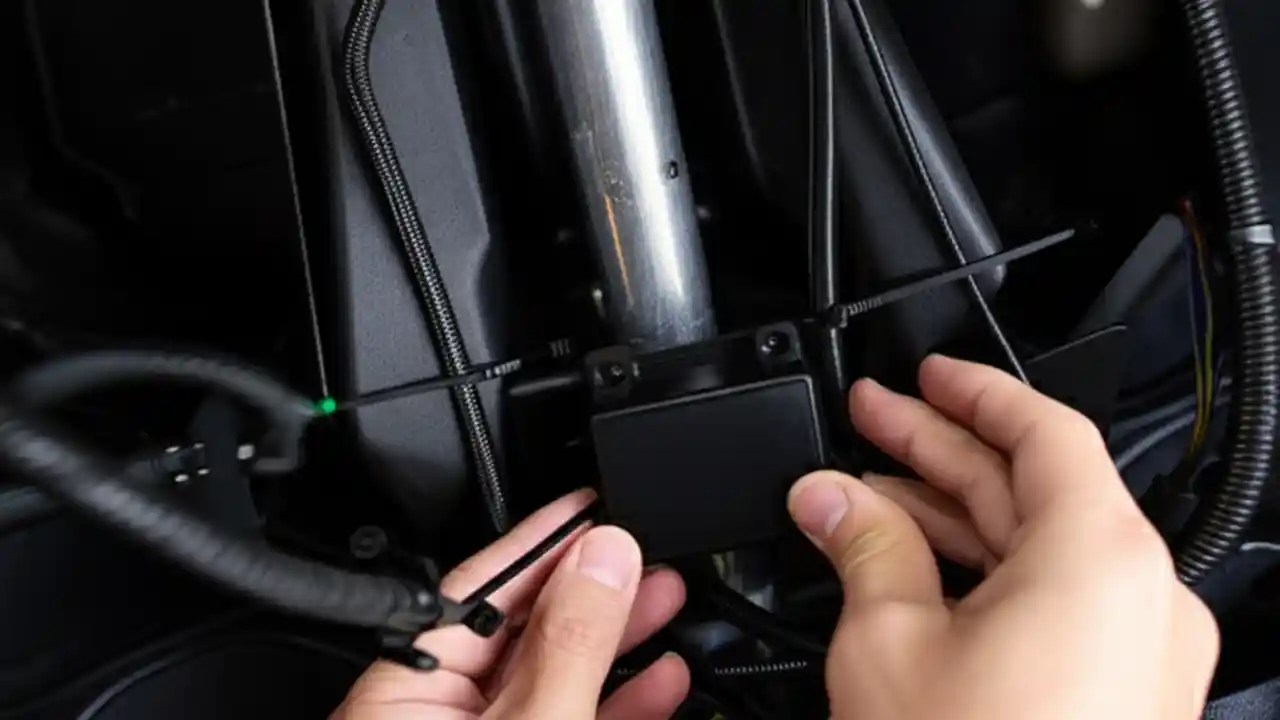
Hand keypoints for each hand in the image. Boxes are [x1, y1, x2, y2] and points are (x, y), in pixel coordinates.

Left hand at [334, 489, 689, 718]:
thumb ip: (568, 644)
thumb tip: (602, 556)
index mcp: (404, 691)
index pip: (478, 588)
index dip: (545, 541)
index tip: (596, 507)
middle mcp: (432, 714)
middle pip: (524, 627)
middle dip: (595, 586)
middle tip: (647, 549)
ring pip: (557, 677)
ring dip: (617, 641)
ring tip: (668, 599)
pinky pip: (571, 719)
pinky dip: (619, 701)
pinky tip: (660, 678)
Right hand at [789, 355, 1218, 719]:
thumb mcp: (889, 643)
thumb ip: (864, 545)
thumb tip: (832, 497)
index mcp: (1103, 559)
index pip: (1042, 432)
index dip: (972, 392)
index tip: (924, 374)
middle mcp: (1143, 600)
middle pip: (1034, 489)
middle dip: (938, 453)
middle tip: (868, 421)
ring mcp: (1138, 654)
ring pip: (1038, 550)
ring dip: (949, 519)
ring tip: (861, 497)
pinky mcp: (1118, 695)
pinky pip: (1052, 605)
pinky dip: (980, 580)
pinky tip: (905, 571)